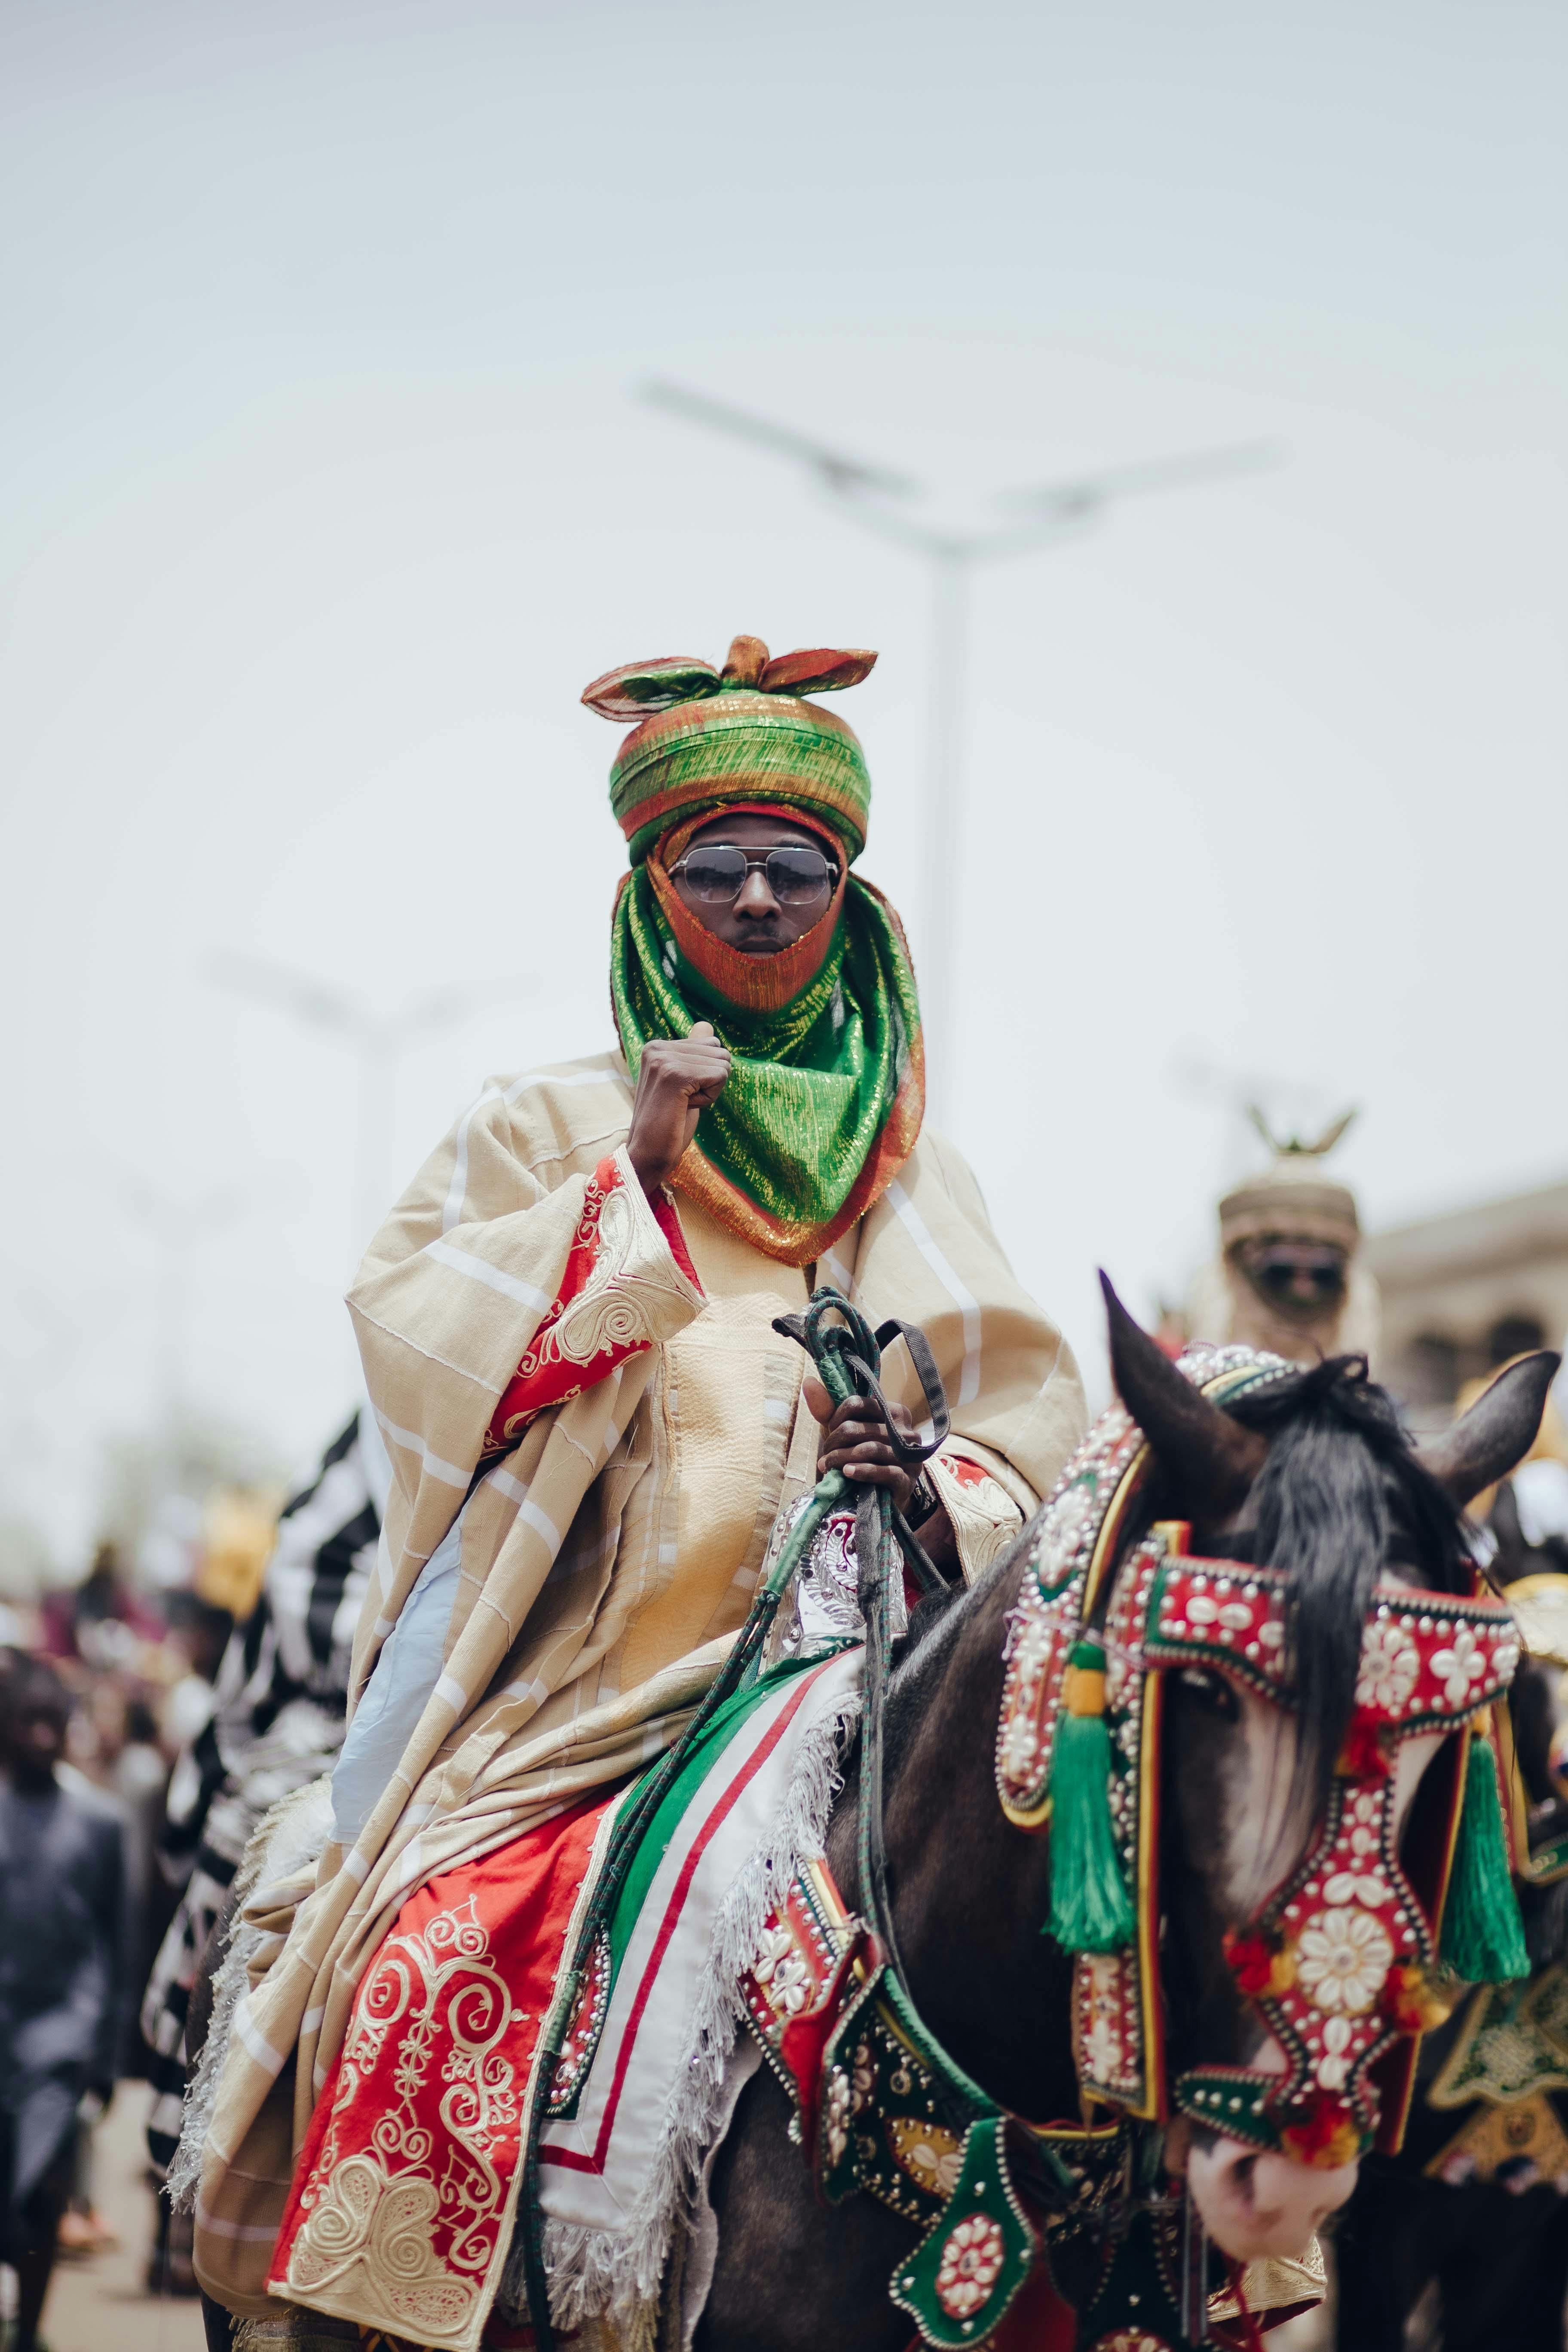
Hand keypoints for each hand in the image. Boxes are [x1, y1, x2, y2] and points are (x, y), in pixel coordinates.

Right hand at [626, 1021, 730, 1198]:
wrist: (648, 1153)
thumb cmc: (667, 1122)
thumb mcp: (683, 1081)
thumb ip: (693, 1052)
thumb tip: (705, 1024)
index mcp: (656, 1046)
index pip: (710, 1044)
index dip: (705, 1074)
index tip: (680, 1093)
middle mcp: (657, 1047)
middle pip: (719, 1051)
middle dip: (710, 1081)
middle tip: (682, 1101)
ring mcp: (664, 1059)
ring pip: (722, 1064)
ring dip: (710, 1090)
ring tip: (682, 1105)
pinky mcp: (676, 1074)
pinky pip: (720, 1076)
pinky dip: (710, 1097)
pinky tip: (685, 1108)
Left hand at [804, 1376, 919, 1512]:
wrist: (884, 1494)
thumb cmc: (863, 1456)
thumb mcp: (845, 1431)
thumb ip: (828, 1408)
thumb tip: (808, 1382)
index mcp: (894, 1412)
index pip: (858, 1404)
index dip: (836, 1418)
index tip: (829, 1432)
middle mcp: (907, 1431)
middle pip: (860, 1428)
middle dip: (835, 1442)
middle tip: (825, 1455)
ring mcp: (910, 1457)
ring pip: (869, 1449)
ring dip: (841, 1458)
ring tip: (827, 1467)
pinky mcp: (907, 1480)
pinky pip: (883, 1472)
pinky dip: (861, 1471)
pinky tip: (846, 1473)